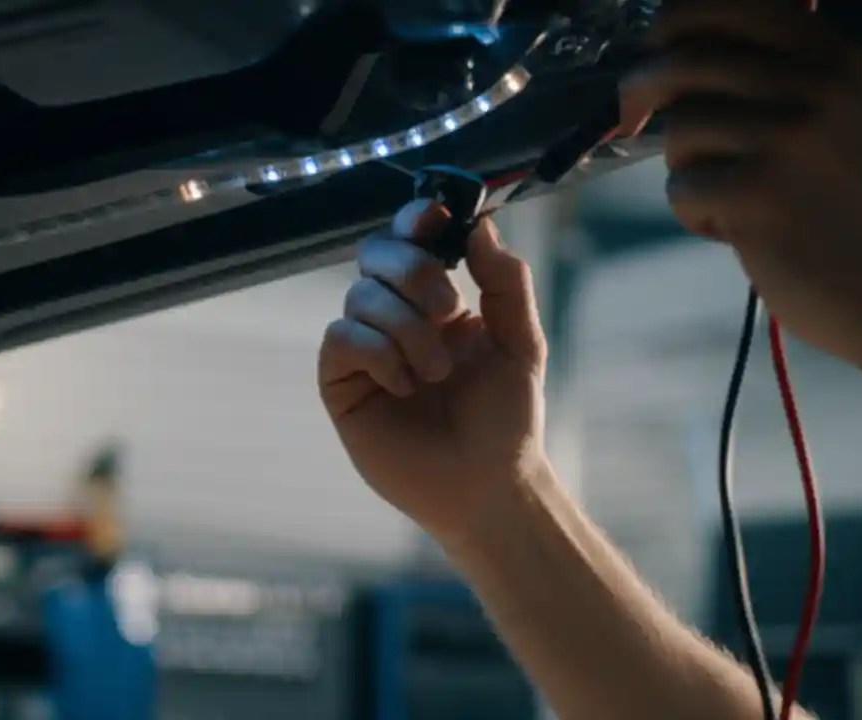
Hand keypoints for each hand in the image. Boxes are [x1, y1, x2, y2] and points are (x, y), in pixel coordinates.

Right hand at [318, 200, 548, 550]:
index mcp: (436, 301)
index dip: (415, 218)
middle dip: (414, 272)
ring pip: (360, 296)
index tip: (436, 217)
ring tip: (435, 373)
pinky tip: (404, 386)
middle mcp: (395, 317)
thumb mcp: (521, 341)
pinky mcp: (341, 384)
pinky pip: (340, 338)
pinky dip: (378, 353)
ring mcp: (366, 350)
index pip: (411, 239)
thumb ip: (506, 280)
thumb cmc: (506, 420)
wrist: (488, 484)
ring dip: (406, 328)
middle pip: (376, 254)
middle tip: (449, 310)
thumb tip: (481, 224)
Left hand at [621, 0, 861, 386]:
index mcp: (834, 55)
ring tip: (728, 196)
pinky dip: (695, 215)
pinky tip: (738, 231)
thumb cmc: (851, 207)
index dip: (673, 23)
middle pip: (685, 60)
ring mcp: (790, 138)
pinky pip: (682, 188)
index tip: (655, 48)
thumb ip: (777, 71)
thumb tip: (673, 46)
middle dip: (643, 88)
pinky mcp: (760, 194)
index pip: (728, 3)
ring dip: (686, 168)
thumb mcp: (839, 114)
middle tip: (631, 114)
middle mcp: (817, 85)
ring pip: (680, 128)